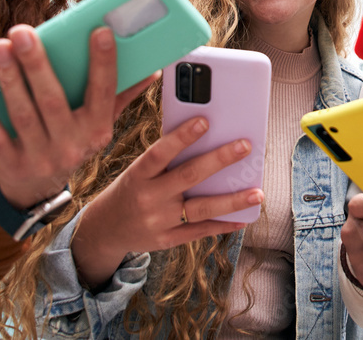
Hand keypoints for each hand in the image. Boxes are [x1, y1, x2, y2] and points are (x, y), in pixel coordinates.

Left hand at [0, 25, 155, 209]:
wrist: (39, 189)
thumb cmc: (73, 141)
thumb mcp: (100, 123)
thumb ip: (122, 95)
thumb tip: (151, 68)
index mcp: (98, 130)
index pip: (104, 92)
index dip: (104, 63)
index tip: (99, 31)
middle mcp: (72, 145)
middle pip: (53, 100)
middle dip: (36, 64)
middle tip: (23, 32)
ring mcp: (41, 157)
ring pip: (23, 113)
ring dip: (9, 78)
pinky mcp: (11, 163)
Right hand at [72, 115, 262, 288]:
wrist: (105, 229)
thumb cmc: (130, 189)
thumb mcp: (137, 171)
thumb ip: (164, 159)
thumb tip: (204, 139)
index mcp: (138, 175)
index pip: (160, 153)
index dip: (181, 138)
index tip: (205, 121)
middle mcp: (149, 198)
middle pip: (188, 177)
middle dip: (219, 160)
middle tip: (245, 146)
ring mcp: (159, 221)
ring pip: (201, 209)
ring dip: (232, 201)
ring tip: (257, 192)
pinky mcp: (168, 240)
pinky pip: (200, 231)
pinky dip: (223, 225)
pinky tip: (244, 217)